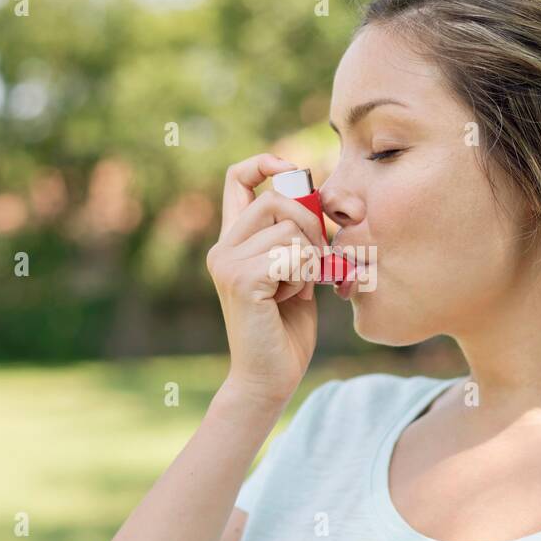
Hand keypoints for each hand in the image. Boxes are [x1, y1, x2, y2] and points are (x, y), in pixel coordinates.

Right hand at [205, 153, 328, 404]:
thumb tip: (318, 196)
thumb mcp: (296, 272)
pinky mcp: (241, 280)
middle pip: (276, 199)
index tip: (291, 168)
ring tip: (295, 290)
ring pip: (290, 230)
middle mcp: (223, 247)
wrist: (269, 377)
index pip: (237, 178)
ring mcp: (227, 263)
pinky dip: (304, 277)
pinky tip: (290, 300)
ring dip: (308, 260)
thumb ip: (297, 238)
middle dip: (310, 224)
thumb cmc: (286, 329)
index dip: (265, 163)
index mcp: (233, 241)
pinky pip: (292, 256)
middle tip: (317, 259)